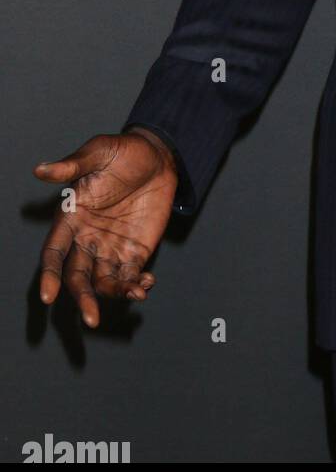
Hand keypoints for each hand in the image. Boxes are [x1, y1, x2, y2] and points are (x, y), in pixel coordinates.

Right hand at [33, 129, 178, 327]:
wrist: (159, 156)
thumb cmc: (123, 152)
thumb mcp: (98, 152)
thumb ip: (72, 165)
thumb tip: (40, 169)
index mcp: (71, 218)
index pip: (54, 253)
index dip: (50, 274)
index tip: (48, 296)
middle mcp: (86, 239)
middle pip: (77, 277)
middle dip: (82, 299)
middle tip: (92, 319)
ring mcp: (110, 248)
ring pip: (104, 282)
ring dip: (116, 294)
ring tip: (136, 292)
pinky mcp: (135, 252)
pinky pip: (130, 277)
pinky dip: (136, 286)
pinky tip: (146, 285)